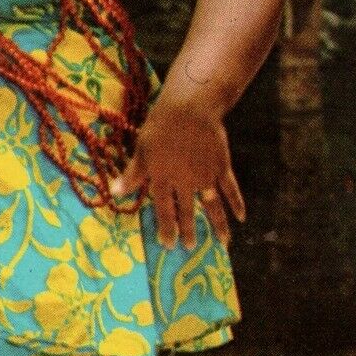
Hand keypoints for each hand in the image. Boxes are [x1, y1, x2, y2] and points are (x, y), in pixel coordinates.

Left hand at [110, 94, 245, 249]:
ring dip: (217, 225)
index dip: (166, 227)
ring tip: (224, 242)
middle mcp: (184, 183)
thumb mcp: (141, 149)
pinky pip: (230, 189)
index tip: (168, 244)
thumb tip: (114, 194)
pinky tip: (241, 218)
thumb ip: (132, 175)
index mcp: (162, 179)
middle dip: (188, 230)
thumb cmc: (160, 125)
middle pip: (187, 211)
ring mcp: (205, 176)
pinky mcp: (221, 166)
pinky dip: (236, 204)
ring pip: (212, 206)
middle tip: (190, 247)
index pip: (163, 209)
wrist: (190, 108)